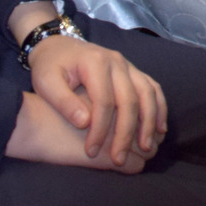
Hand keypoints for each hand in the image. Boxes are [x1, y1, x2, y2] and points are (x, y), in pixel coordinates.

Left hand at [25, 34, 166, 168]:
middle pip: (129, 99)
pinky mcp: (133, 71)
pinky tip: (160, 128)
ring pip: (147, 93)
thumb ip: (63, 102)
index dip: (100, 129)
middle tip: (118, 159)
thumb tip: (85, 123)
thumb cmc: (50, 66)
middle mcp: (117, 62)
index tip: (91, 152)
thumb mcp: (46, 82)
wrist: (58, 46)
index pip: (104, 101)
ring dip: (149, 122)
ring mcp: (128, 65)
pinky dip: (159, 108)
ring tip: (146, 147)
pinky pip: (153, 88)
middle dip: (126, 132)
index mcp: (95, 62)